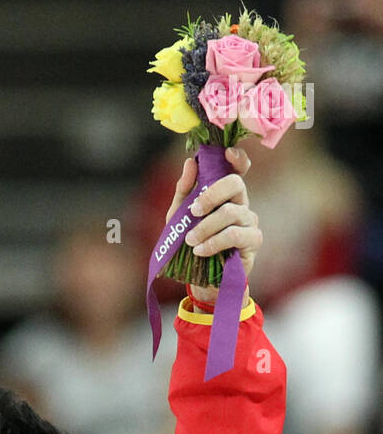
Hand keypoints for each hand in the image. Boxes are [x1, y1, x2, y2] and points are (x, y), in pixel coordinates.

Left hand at [165, 145, 261, 304]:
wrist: (201, 279)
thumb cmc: (191, 244)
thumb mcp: (179, 217)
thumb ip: (184, 191)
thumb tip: (191, 163)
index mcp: (226, 194)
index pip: (239, 169)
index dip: (237, 158)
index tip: (227, 154)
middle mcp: (241, 202)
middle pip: (235, 184)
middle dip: (212, 195)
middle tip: (193, 212)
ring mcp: (249, 220)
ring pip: (231, 212)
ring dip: (206, 227)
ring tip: (190, 241)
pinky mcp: (253, 240)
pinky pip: (234, 235)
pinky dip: (214, 242)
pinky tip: (200, 251)